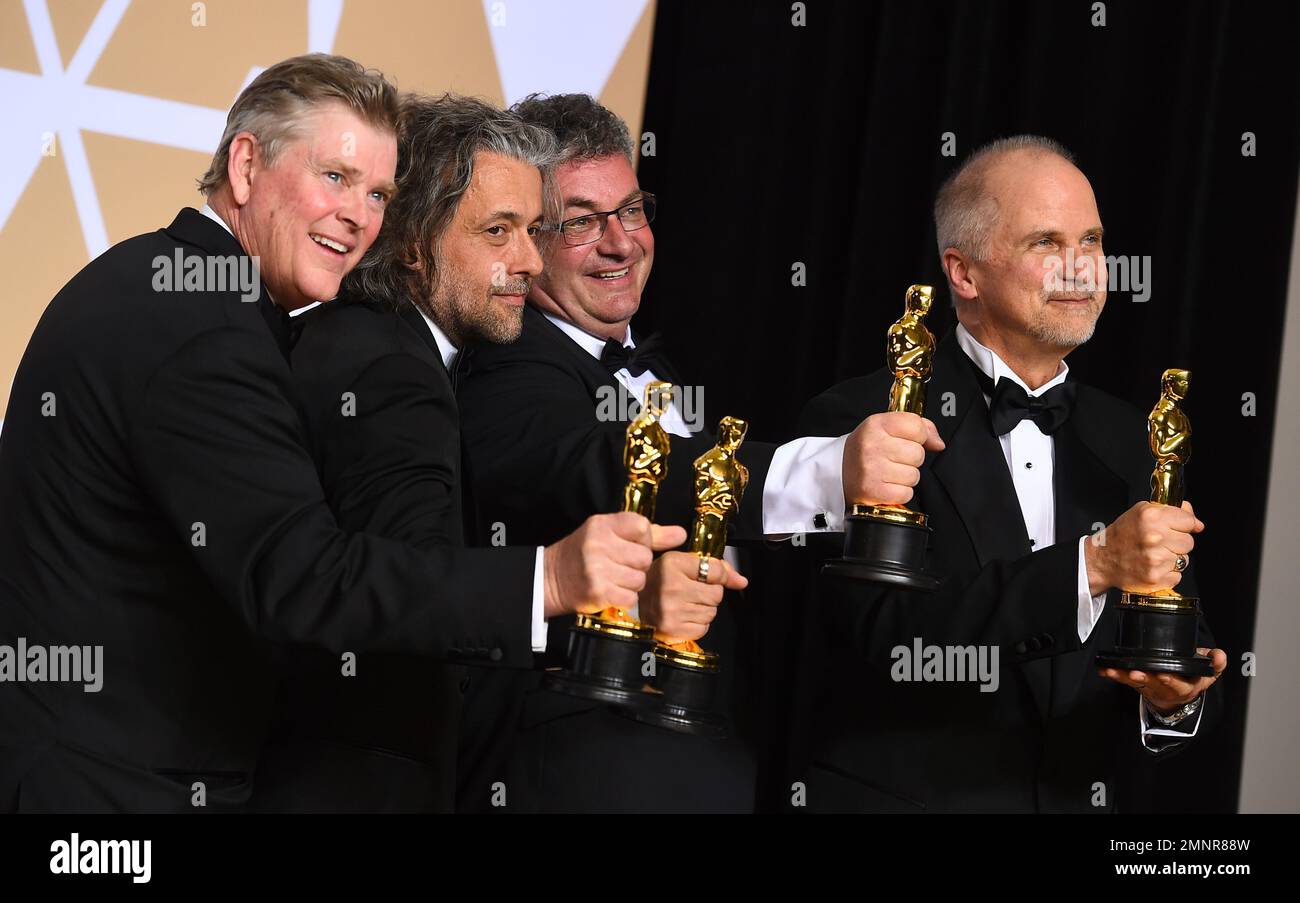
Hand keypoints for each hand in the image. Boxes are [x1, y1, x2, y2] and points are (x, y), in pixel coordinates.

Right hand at [542, 513, 685, 617]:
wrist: (550, 578)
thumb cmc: (584, 553)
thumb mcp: (609, 534)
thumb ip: (648, 534)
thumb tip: (682, 535)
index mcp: (602, 524)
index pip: (642, 527)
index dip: (643, 540)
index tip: (631, 545)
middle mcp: (599, 544)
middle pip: (645, 556)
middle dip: (639, 565)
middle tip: (622, 566)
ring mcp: (597, 569)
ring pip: (640, 579)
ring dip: (633, 583)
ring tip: (617, 579)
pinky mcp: (598, 591)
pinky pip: (631, 597)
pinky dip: (625, 598)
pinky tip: (613, 591)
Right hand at [639, 551, 748, 644]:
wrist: (635, 603)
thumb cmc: (661, 581)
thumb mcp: (683, 563)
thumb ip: (716, 567)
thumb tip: (742, 581)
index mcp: (672, 564)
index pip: (716, 570)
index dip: (718, 575)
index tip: (711, 577)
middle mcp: (671, 586)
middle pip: (717, 593)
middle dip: (710, 593)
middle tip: (692, 591)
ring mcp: (672, 610)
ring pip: (712, 612)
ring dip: (703, 609)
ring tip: (685, 603)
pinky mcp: (674, 629)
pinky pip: (704, 627)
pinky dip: (698, 623)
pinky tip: (684, 616)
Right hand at [842, 411, 944, 506]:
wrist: (835, 473)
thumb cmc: (864, 451)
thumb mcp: (884, 429)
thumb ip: (916, 427)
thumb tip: (938, 443)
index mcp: (876, 425)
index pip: (917, 426)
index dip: (919, 436)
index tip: (908, 440)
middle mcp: (873, 445)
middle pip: (918, 453)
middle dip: (910, 459)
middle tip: (892, 459)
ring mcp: (873, 469)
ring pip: (914, 475)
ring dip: (905, 477)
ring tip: (887, 473)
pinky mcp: (874, 491)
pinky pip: (906, 493)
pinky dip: (899, 492)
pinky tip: (885, 485)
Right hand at [1084, 500, 1203, 595]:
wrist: (1102, 560)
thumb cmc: (1122, 535)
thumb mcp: (1141, 512)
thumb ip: (1171, 511)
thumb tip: (1197, 522)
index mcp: (1151, 517)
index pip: (1189, 520)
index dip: (1185, 524)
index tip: (1179, 527)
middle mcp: (1154, 537)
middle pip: (1189, 542)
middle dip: (1177, 542)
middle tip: (1160, 542)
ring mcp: (1155, 560)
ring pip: (1184, 559)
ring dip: (1172, 558)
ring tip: (1154, 555)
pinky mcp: (1155, 578)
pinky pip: (1177, 576)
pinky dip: (1167, 573)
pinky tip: (1153, 567)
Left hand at [1099, 646, 1226, 713]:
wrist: (1179, 696)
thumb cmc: (1192, 679)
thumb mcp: (1207, 673)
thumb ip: (1215, 663)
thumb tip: (1219, 655)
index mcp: (1184, 687)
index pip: (1177, 684)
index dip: (1170, 679)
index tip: (1163, 673)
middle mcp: (1165, 688)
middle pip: (1153, 684)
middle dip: (1144, 678)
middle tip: (1136, 672)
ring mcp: (1149, 687)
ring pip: (1135, 683)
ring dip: (1123, 676)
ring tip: (1113, 670)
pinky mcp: (1137, 684)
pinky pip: (1123, 679)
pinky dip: (1114, 674)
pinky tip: (1104, 668)